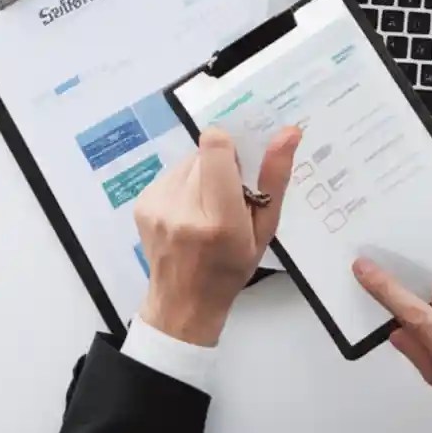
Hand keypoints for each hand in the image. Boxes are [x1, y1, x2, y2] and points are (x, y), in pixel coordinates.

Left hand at [134, 126, 300, 346]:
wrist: (184, 301)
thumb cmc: (232, 267)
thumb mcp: (265, 229)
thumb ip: (275, 178)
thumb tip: (289, 131)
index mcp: (220, 219)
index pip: (215, 149)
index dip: (228, 145)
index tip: (238, 162)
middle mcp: (183, 209)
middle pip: (203, 154)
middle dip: (219, 165)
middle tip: (227, 194)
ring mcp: (157, 206)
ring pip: (186, 162)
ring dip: (201, 174)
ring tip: (207, 206)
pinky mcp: (142, 204)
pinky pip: (170, 174)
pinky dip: (184, 185)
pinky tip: (189, 211)